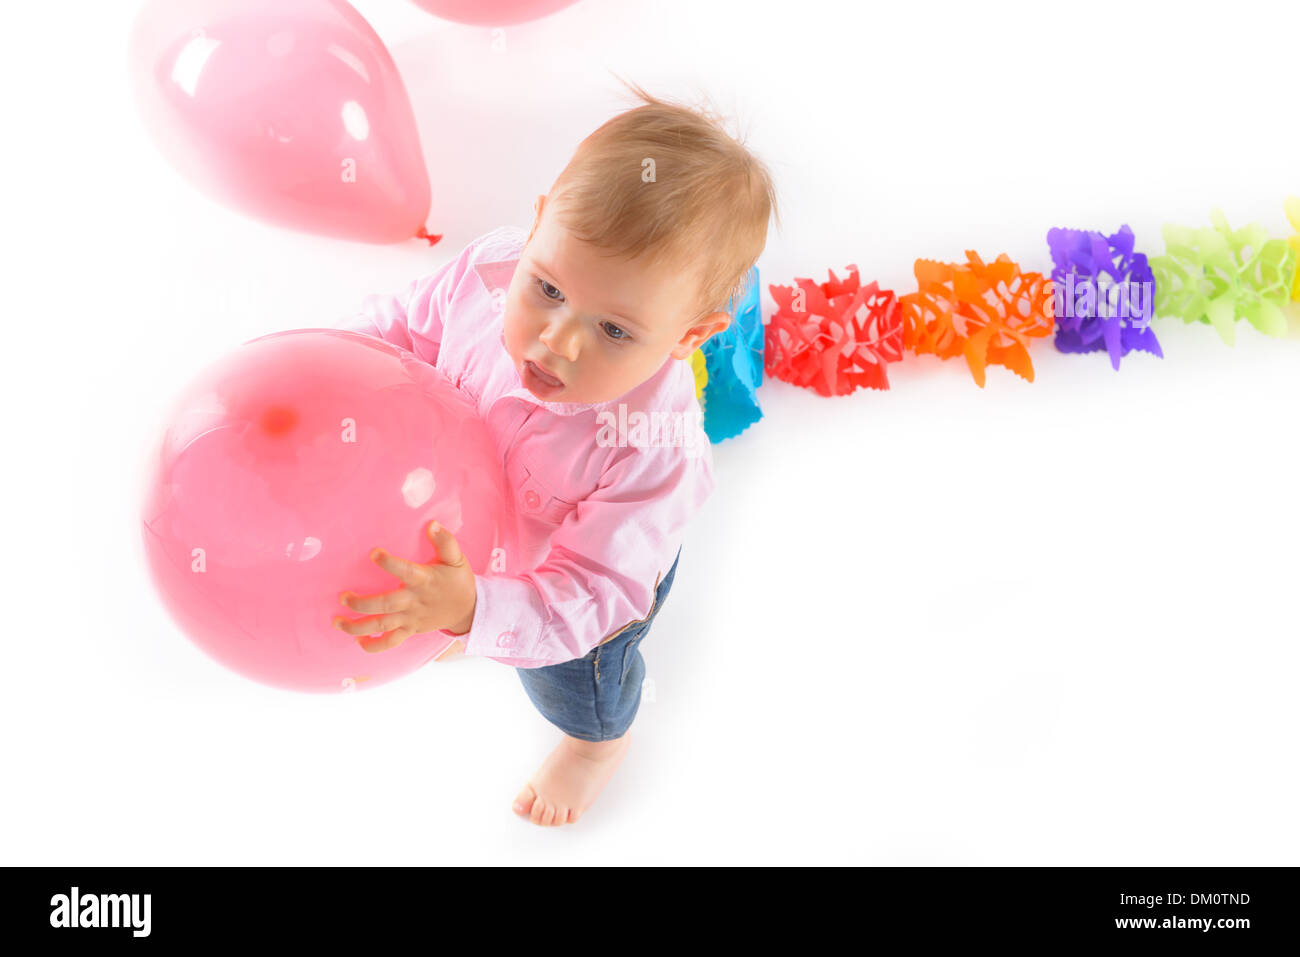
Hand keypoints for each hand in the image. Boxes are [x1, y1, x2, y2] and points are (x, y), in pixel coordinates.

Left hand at [332, 521, 476, 653]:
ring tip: (338, 622)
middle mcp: (414, 601)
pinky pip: (391, 642)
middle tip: (343, 597)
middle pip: (385, 604)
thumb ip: (445, 542)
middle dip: (362, 603)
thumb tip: (432, 524)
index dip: (389, 563)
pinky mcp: (410, 630)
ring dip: (358, 626)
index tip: (373, 553)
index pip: (405, 571)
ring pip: (382, 625)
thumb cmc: (458, 581)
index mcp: (424, 580)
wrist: (469, 610)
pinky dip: (374, 646)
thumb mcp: (457, 559)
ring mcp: (410, 618)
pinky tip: (358, 641)